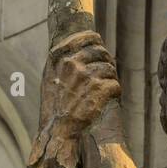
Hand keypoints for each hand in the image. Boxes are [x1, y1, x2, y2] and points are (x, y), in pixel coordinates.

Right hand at [30, 31, 120, 167]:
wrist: (59, 129)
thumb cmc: (56, 105)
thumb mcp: (51, 77)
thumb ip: (62, 59)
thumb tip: (77, 43)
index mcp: (60, 58)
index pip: (86, 37)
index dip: (96, 41)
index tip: (99, 45)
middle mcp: (72, 64)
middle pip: (101, 52)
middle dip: (106, 62)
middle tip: (104, 74)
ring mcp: (85, 77)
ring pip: (110, 69)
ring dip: (110, 79)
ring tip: (103, 90)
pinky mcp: (99, 89)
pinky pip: (115, 84)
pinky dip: (115, 92)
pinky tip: (108, 98)